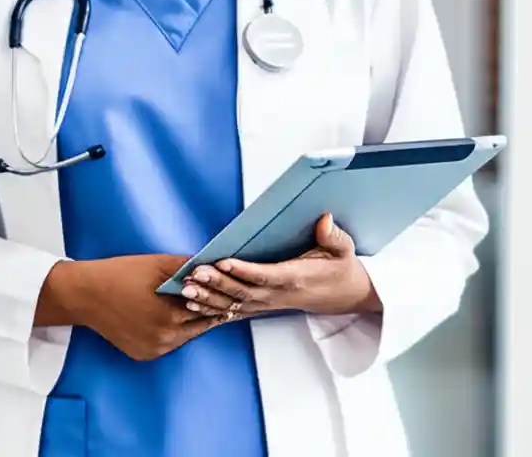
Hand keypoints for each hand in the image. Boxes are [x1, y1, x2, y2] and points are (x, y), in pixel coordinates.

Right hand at [38, 254, 224, 360]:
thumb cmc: (120, 275)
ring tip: (198, 304)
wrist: (84, 294)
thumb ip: (190, 266)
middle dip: (208, 310)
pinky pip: (168, 343)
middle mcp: (164, 339)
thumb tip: (215, 263)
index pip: (208, 310)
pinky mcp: (143, 355)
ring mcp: (153, 350)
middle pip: (200, 326)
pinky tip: (173, 315)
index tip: (226, 290)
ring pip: (186, 336)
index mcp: (170, 317)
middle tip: (219, 297)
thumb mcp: (158, 264)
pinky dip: (174, 331)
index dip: (218, 298)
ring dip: (192, 322)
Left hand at [180, 214, 380, 319]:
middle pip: (244, 292)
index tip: (223, 262)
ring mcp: (269, 304)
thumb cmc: (340, 269)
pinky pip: (235, 311)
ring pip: (235, 304)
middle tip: (194, 274)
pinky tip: (193, 303)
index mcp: (297, 278)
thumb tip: (325, 220)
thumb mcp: (344, 250)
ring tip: (186, 290)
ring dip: (209, 298)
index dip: (244, 271)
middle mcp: (279, 294)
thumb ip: (333, 236)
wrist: (345, 296)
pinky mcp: (263, 307)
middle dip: (217, 284)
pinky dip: (213, 308)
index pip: (266, 276)